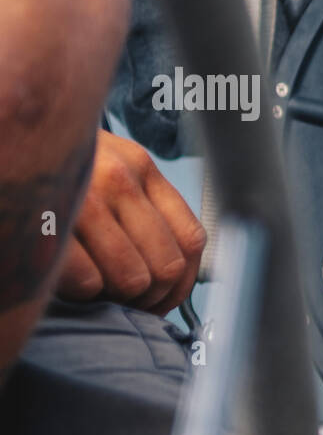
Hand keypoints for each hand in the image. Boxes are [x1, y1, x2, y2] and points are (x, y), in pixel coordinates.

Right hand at [57, 131, 205, 314]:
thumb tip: (172, 271)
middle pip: (166, 266)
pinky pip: (88, 280)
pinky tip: (67, 281)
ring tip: (95, 289)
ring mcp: (84, 196)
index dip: (181, 284)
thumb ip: (139, 205)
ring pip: (133, 278)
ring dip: (115, 297)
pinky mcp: (48, 219)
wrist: (6, 134)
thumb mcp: (103, 168)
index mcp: (140, 167)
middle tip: (123, 300)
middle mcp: (119, 177)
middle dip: (148, 297)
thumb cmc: (50, 167)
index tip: (160, 299)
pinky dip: (82, 292)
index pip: (191, 240)